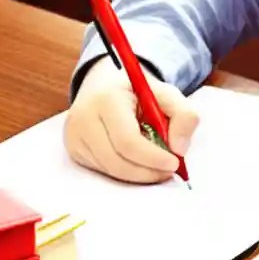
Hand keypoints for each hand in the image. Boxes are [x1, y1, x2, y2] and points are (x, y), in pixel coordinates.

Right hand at [64, 58, 198, 182]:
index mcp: (107, 99)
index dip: (153, 157)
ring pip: (110, 170)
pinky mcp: (74, 149)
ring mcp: (74, 136)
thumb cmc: (138, 92)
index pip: (128, 141)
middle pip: (117, 162)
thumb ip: (185, 115)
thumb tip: (179, 149)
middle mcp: (83, 118)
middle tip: (168, 170)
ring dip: (139, 174)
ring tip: (156, 164)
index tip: (174, 163)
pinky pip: (103, 171)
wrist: (105, 86)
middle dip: (148, 172)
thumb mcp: (168, 94)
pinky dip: (125, 172)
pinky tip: (137, 161)